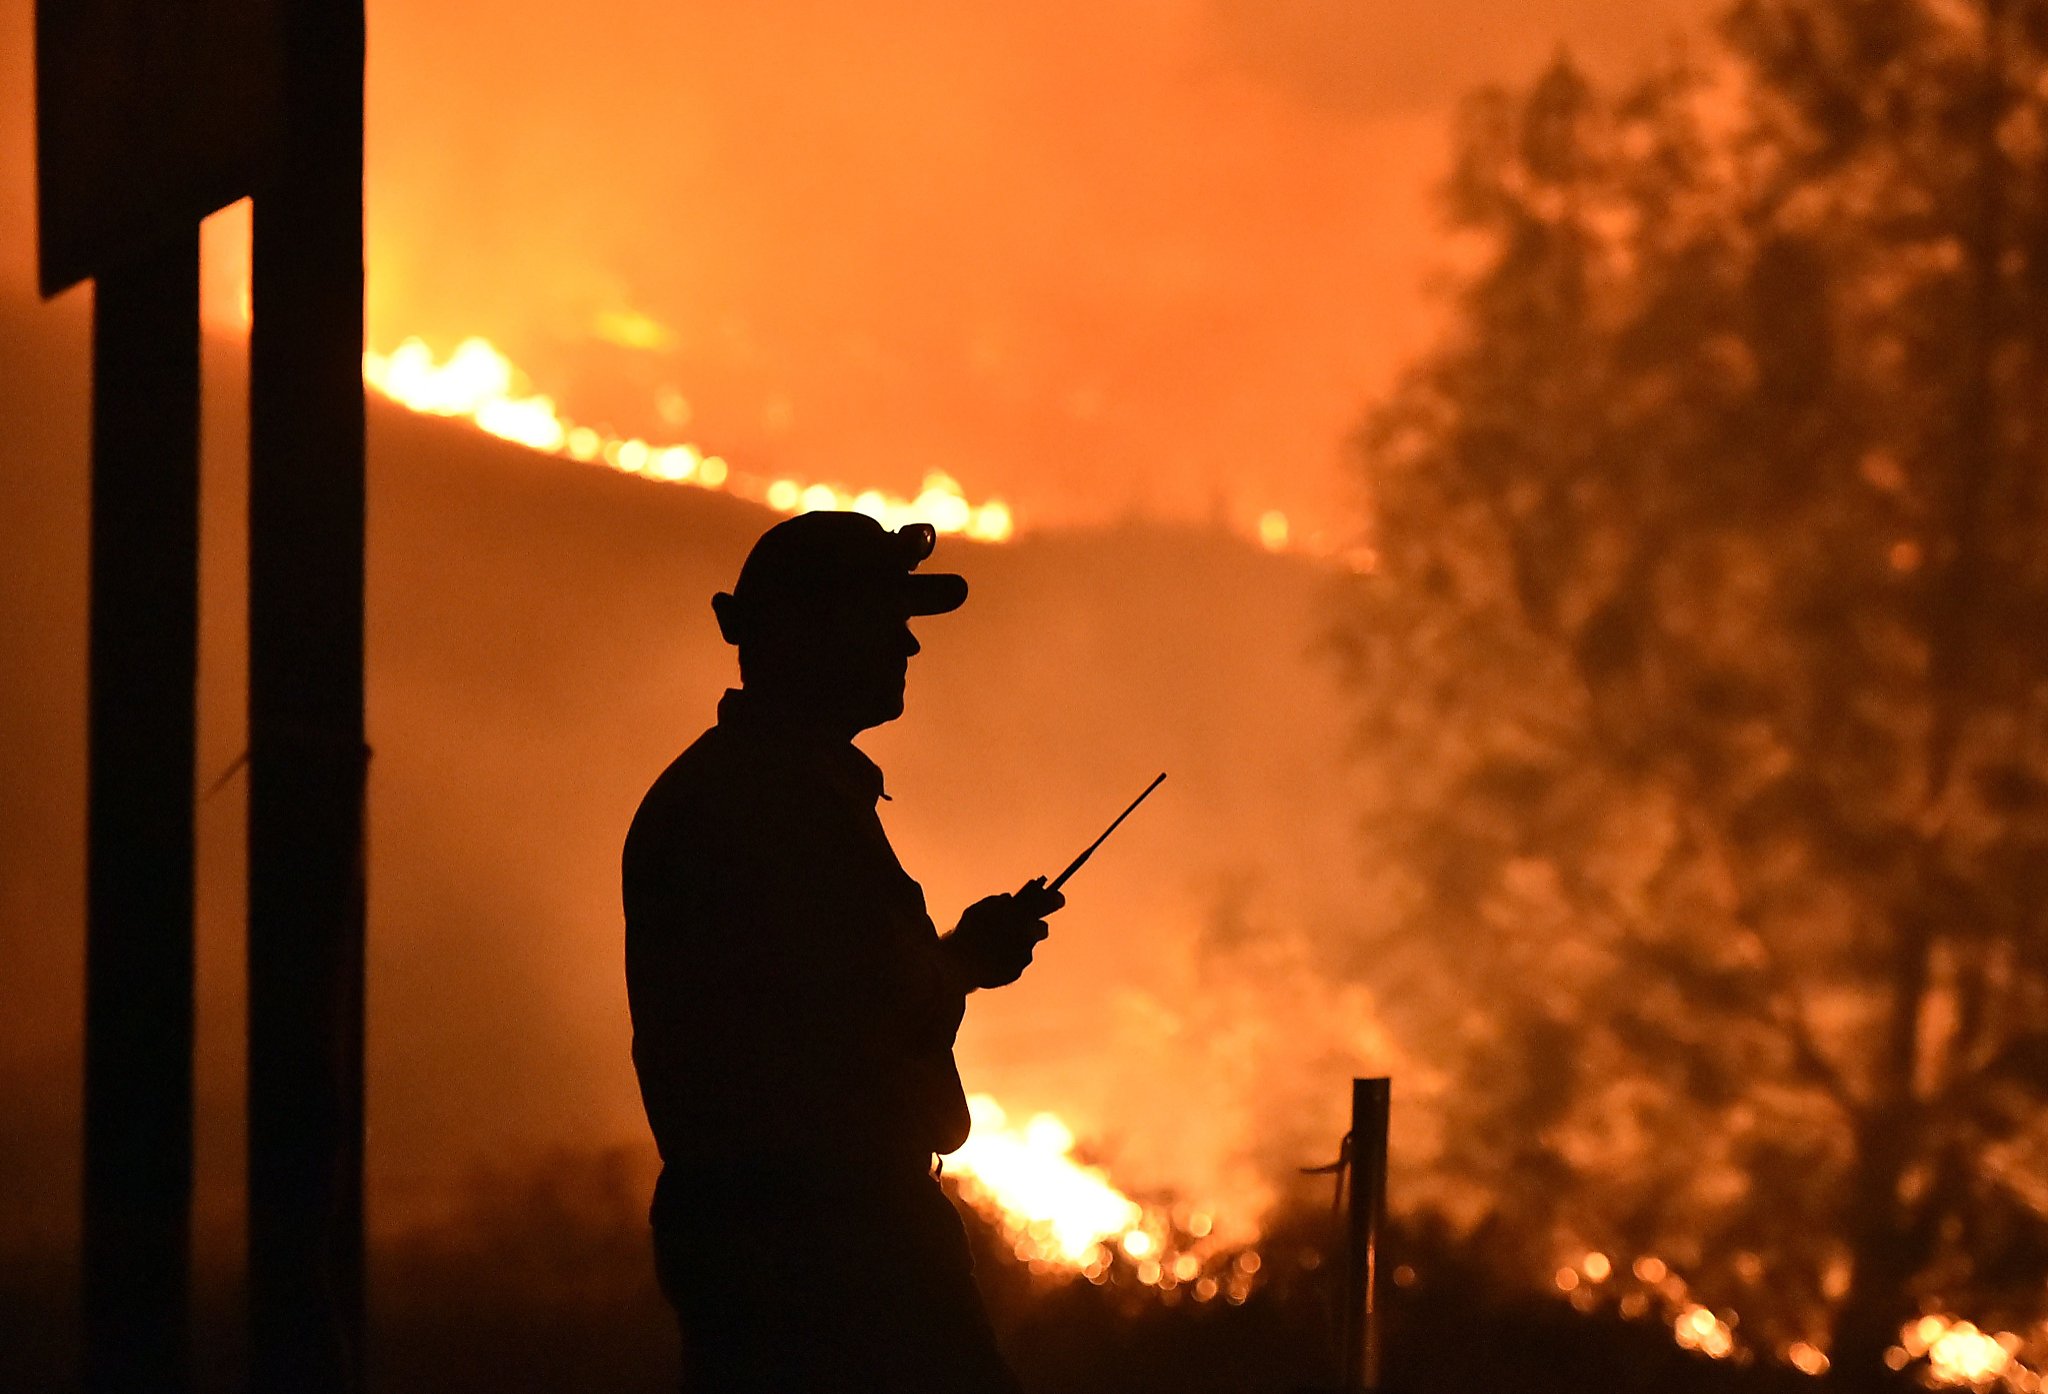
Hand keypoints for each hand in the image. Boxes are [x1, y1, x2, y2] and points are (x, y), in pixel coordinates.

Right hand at [943, 879, 1065, 989]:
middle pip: (1042, 929)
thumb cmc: (968, 932)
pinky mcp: (1016, 973)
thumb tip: (1009, 899)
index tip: (1058, 899)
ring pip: (1026, 947)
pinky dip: (1008, 959)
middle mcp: (1028, 937)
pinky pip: (1016, 963)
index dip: (1054, 900)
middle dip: (1033, 927)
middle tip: (1020, 926)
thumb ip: (996, 902)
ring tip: (995, 944)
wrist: (958, 964)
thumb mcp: (979, 910)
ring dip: (1017, 944)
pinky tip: (992, 958)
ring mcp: (1023, 956)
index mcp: (1021, 917)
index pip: (1047, 903)